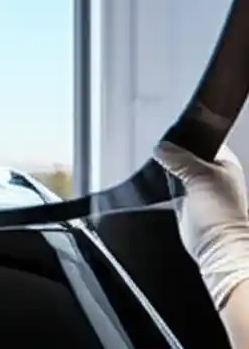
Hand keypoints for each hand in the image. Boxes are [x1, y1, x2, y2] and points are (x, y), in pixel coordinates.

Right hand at [155, 140, 248, 309]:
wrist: (217, 244)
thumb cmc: (221, 212)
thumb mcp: (201, 175)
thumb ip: (179, 158)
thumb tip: (161, 148)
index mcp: (224, 163)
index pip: (202, 140)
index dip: (186, 137)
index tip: (168, 136)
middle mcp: (212, 174)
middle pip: (186, 155)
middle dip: (172, 155)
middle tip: (161, 153)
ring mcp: (198, 189)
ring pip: (176, 171)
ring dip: (167, 171)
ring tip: (157, 168)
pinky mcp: (184, 203)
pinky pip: (168, 188)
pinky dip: (161, 186)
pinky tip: (154, 183)